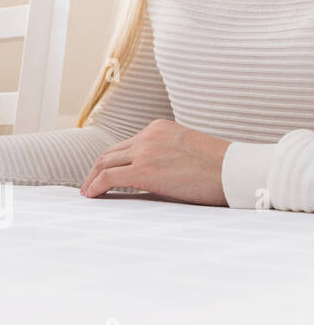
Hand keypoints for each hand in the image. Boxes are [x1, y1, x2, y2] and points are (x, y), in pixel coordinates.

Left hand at [80, 118, 227, 204]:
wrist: (237, 172)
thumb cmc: (220, 169)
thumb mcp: (186, 153)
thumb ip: (163, 158)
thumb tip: (146, 179)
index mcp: (159, 128)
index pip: (126, 145)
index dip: (111, 160)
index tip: (103, 173)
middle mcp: (148, 135)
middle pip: (111, 152)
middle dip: (97, 169)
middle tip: (89, 185)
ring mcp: (145, 150)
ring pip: (106, 162)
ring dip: (93, 178)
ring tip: (88, 192)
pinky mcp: (145, 169)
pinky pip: (110, 177)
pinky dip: (96, 186)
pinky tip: (92, 195)